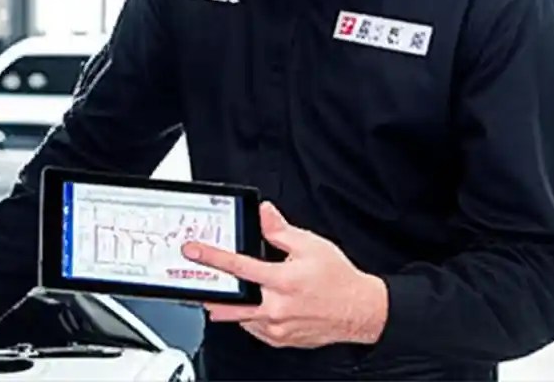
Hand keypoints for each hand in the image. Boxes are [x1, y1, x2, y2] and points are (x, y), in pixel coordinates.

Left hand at [179, 201, 387, 349]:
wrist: (360, 311)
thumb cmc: (339, 279)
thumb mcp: (311, 245)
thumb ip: (280, 231)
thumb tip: (263, 214)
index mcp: (282, 281)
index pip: (238, 266)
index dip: (211, 257)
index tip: (193, 251)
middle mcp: (277, 307)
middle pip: (230, 302)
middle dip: (211, 293)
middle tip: (200, 283)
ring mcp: (278, 327)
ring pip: (240, 318)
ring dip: (230, 306)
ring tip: (225, 294)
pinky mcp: (281, 339)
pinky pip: (254, 329)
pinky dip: (248, 317)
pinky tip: (253, 306)